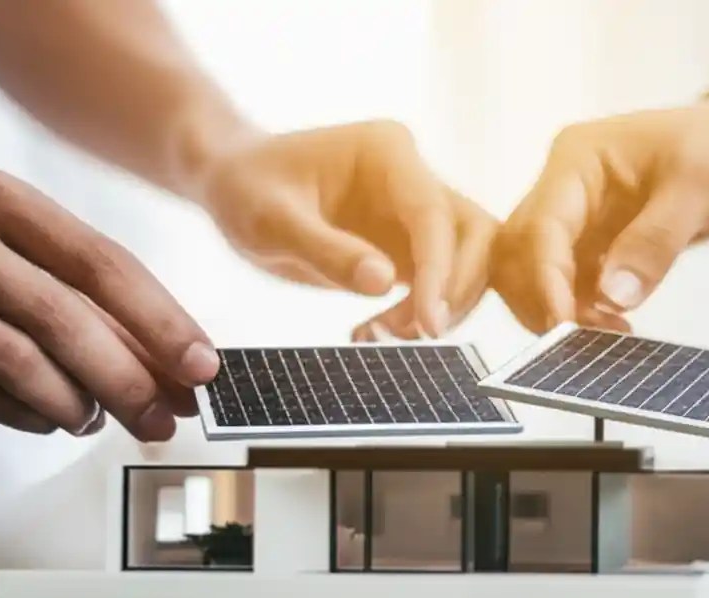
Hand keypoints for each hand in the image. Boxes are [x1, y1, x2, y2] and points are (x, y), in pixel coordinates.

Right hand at [0, 168, 218, 440]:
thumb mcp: (32, 280)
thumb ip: (108, 321)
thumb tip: (188, 377)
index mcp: (0, 196)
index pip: (101, 260)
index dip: (160, 319)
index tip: (204, 369)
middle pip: (62, 311)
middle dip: (127, 376)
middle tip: (164, 420)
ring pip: (17, 357)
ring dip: (76, 402)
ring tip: (97, 420)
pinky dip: (28, 414)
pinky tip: (51, 420)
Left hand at [199, 120, 497, 339]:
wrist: (234, 183)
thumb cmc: (246, 188)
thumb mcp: (271, 221)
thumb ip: (325, 250)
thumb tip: (385, 283)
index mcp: (388, 152)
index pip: (435, 214)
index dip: (440, 271)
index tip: (428, 323)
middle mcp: (414, 177)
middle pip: (475, 234)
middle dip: (454, 289)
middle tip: (413, 333)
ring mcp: (415, 213)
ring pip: (469, 260)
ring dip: (442, 306)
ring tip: (382, 334)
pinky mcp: (409, 246)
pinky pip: (440, 283)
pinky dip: (420, 315)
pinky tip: (375, 332)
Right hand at [493, 97, 708, 332]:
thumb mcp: (701, 184)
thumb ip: (656, 239)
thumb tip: (613, 297)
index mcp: (577, 160)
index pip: (540, 225)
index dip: (545, 279)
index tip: (563, 324)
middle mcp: (563, 190)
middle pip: (517, 254)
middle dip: (541, 301)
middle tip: (584, 339)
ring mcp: (573, 221)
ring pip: (531, 276)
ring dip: (557, 312)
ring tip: (608, 336)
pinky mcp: (589, 248)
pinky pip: (566, 287)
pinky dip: (578, 314)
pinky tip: (613, 330)